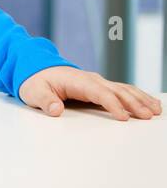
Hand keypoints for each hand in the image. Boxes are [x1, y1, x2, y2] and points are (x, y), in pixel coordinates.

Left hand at [18, 66, 161, 119]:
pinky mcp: (100, 87)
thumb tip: (56, 110)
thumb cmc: (35, 82)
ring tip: (156, 110)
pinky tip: (150, 103)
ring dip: (140, 99)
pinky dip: (138, 96)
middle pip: (116, 91)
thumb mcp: (34, 92)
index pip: (98, 92)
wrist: (35, 69)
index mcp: (77, 81)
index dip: (112, 104)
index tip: (123, 117)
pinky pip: (123, 90)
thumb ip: (45, 100)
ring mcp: (98, 82)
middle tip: (148, 116)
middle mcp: (91, 79)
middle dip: (133, 103)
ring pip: (124, 89)